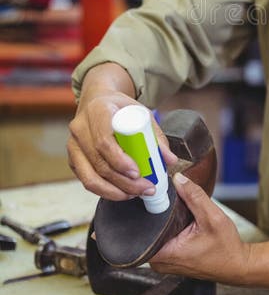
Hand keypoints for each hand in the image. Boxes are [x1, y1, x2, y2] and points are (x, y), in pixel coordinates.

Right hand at [67, 64, 176, 200]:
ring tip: (136, 193)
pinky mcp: (72, 159)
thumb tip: (170, 160)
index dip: (119, 160)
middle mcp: (80, 128)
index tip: (137, 172)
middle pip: (99, 163)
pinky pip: (86, 180)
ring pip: (90, 177)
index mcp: (98, 111)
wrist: (98, 101)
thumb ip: (156, 136)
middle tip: (146, 188)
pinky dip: (105, 191)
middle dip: (124, 182)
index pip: (104, 140)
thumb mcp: (141, 113)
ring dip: (115, 191)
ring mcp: (73, 145)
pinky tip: (122, 192)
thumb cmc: (120, 108)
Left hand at [150, 173, 268, 288]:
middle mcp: (159, 261)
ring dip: (164, 220)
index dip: (147, 208)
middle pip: (147, 230)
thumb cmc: (226, 248)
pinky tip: (180, 219)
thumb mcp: (213, 217)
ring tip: (176, 209)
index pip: (142, 228)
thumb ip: (194, 197)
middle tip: (167, 198)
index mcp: (166, 254)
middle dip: (157, 212)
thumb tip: (178, 179)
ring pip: (154, 234)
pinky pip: (162, 239)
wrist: (237, 265)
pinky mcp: (169, 260)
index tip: (154, 195)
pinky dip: (169, 228)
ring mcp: (163, 262)